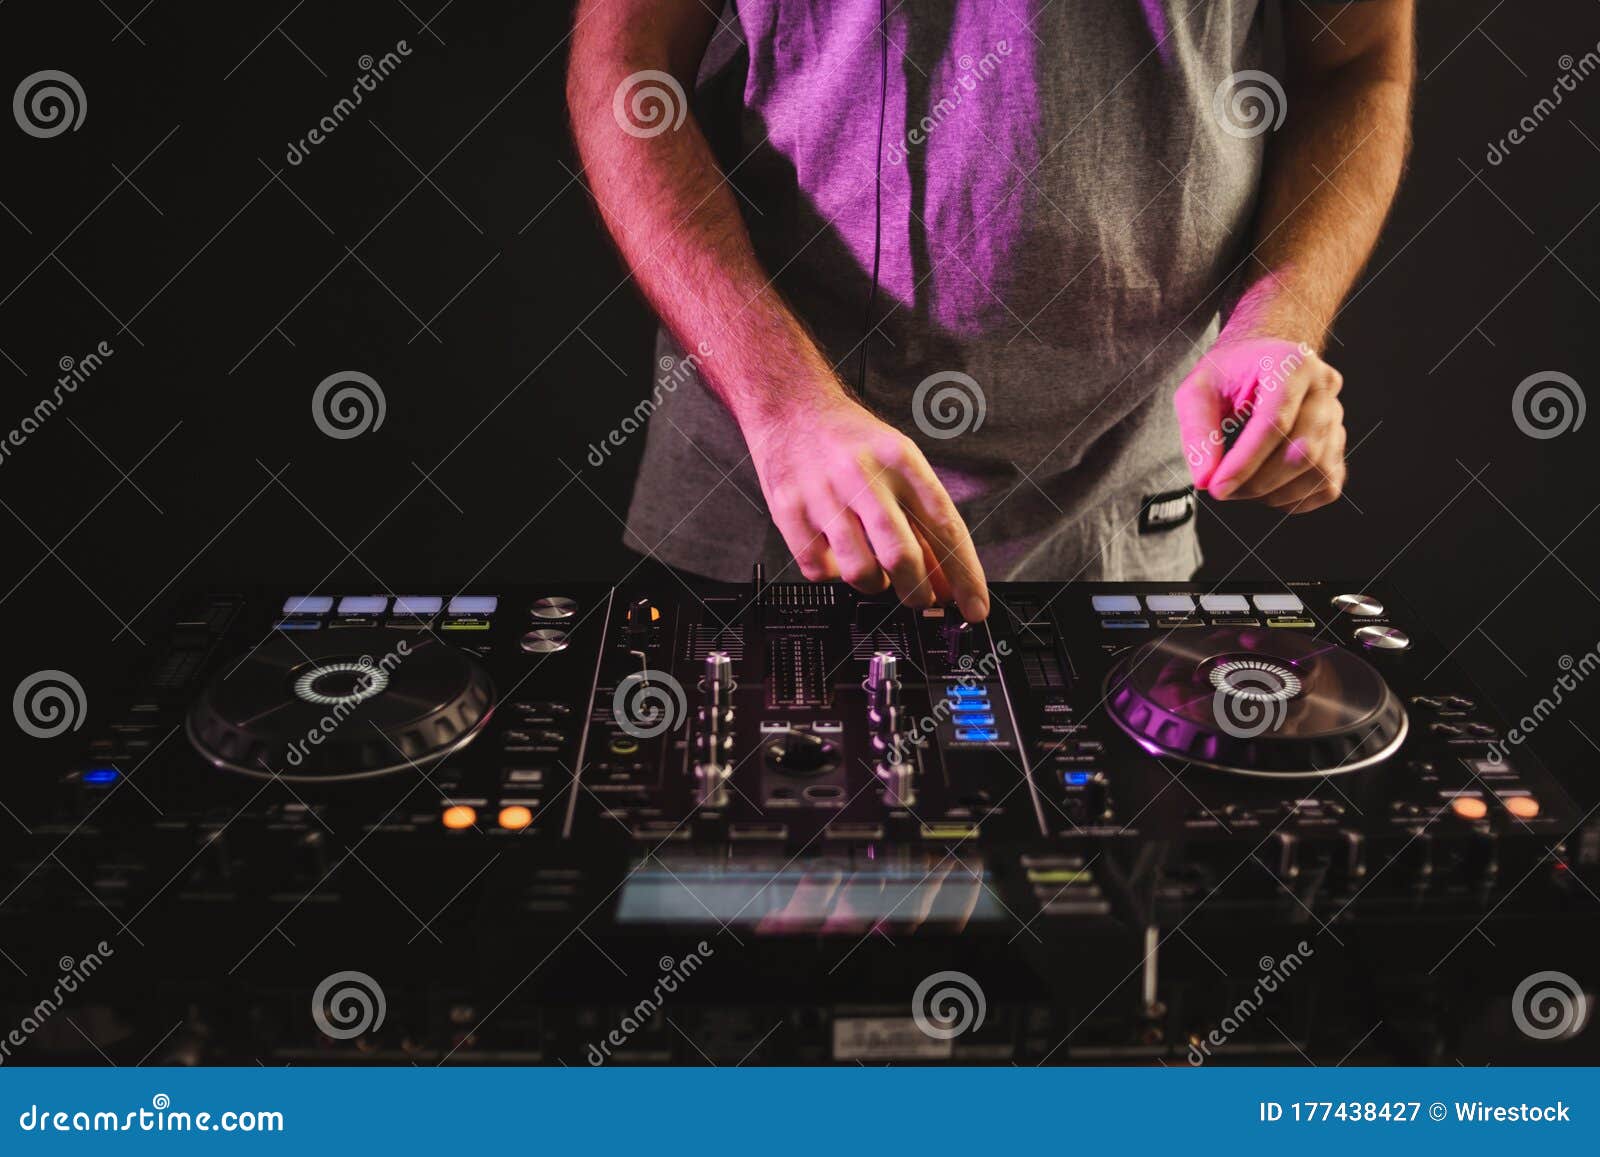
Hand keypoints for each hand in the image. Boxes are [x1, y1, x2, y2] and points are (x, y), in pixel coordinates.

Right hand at [743, 395, 989, 620]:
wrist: (790, 405)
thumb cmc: (849, 438)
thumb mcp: (897, 461)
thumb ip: (919, 516)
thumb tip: (944, 577)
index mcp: (901, 459)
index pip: (944, 526)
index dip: (964, 574)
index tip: (973, 605)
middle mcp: (864, 476)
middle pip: (902, 556)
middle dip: (919, 592)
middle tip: (922, 600)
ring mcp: (824, 495)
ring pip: (861, 571)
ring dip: (876, 585)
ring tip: (876, 572)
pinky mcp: (791, 512)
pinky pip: (820, 569)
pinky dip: (835, 574)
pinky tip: (838, 556)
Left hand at [1175, 336, 1347, 512]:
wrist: (1259, 359)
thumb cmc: (1226, 374)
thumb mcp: (1197, 391)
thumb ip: (1198, 432)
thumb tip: (1205, 480)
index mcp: (1292, 364)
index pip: (1275, 423)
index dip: (1245, 463)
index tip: (1216, 489)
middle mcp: (1325, 387)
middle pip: (1302, 452)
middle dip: (1257, 482)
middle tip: (1222, 488)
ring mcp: (1337, 416)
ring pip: (1318, 473)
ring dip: (1274, 493)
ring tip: (1241, 484)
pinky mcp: (1338, 443)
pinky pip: (1327, 485)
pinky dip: (1294, 499)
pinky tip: (1266, 488)